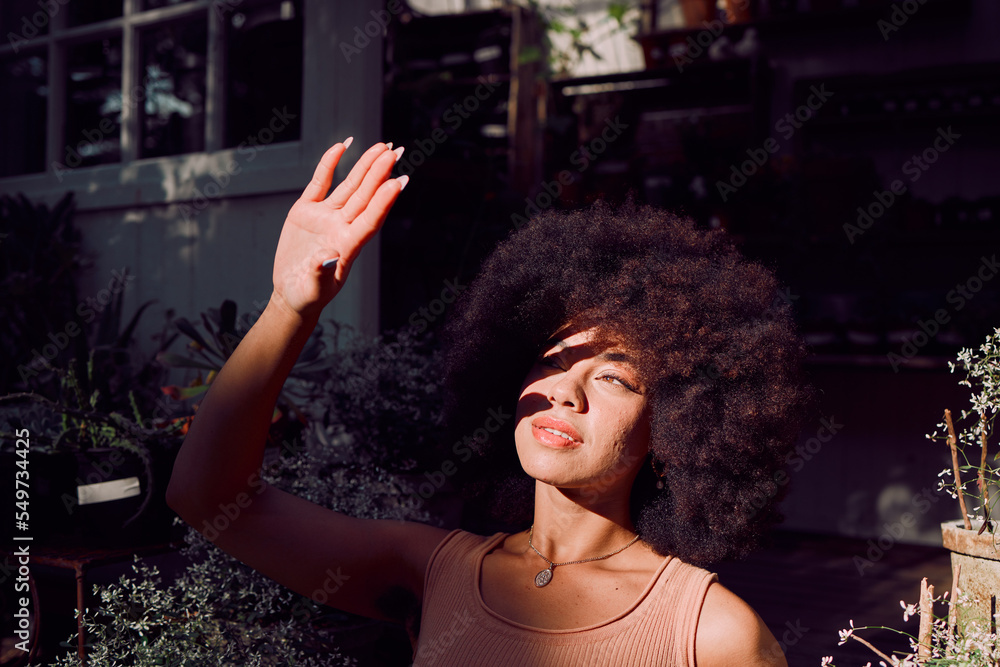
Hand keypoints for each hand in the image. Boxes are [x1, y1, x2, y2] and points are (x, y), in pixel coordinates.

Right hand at [272, 139, 406, 317]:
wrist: (292, 293)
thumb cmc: (306, 296)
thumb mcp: (312, 289)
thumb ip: (320, 274)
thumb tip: (328, 258)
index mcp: (347, 246)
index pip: (370, 220)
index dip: (384, 201)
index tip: (399, 181)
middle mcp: (341, 227)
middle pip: (365, 196)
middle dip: (379, 174)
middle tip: (395, 151)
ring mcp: (325, 217)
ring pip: (349, 186)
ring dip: (365, 166)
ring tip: (381, 147)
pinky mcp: (306, 211)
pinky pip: (320, 182)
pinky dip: (330, 164)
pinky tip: (343, 146)